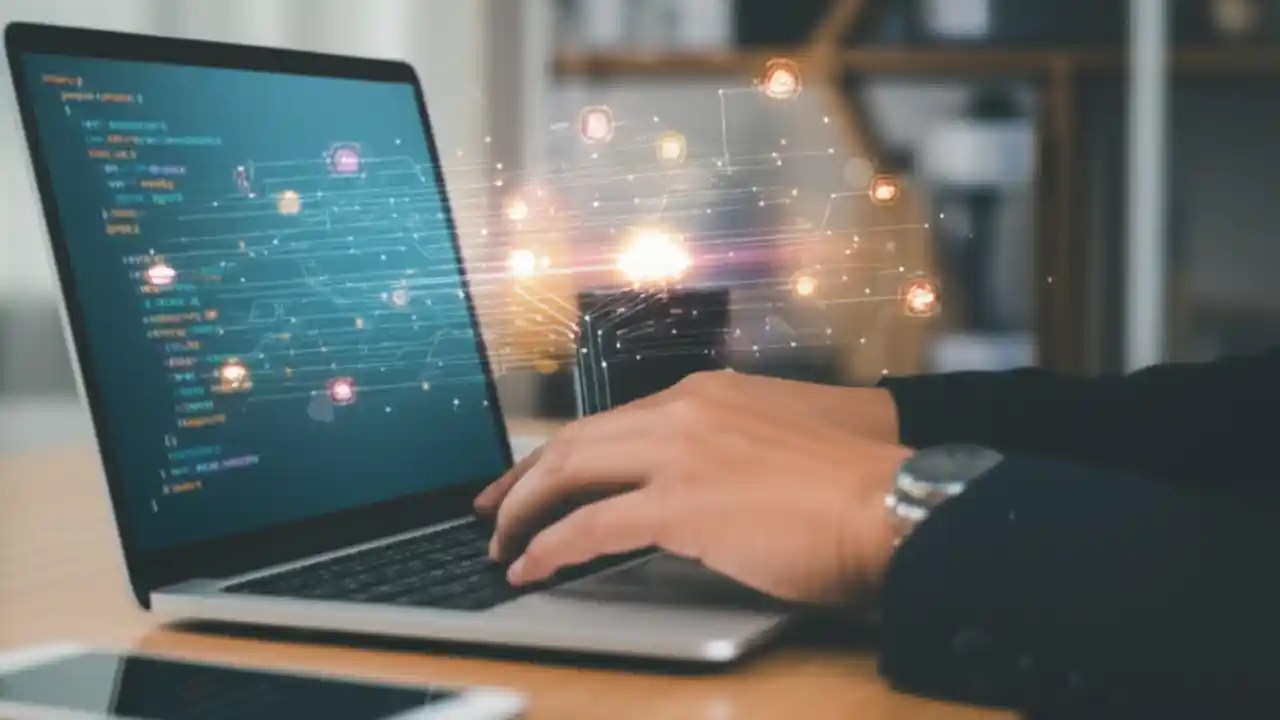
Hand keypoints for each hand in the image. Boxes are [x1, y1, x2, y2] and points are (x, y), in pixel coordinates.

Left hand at [475, 371, 899, 513]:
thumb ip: (737, 444)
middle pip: (575, 441)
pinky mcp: (680, 505)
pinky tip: (532, 566)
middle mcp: (684, 412)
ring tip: (503, 542)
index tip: (538, 474)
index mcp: (706, 395)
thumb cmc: (860, 479)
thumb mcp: (790, 436)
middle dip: (523, 477)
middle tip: (492, 507)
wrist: (895, 501)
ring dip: (526, 512)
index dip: (564, 452)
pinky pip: (590, 527)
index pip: (611, 421)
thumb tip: (711, 474)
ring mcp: (678, 455)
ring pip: (570, 474)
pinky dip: (550, 547)